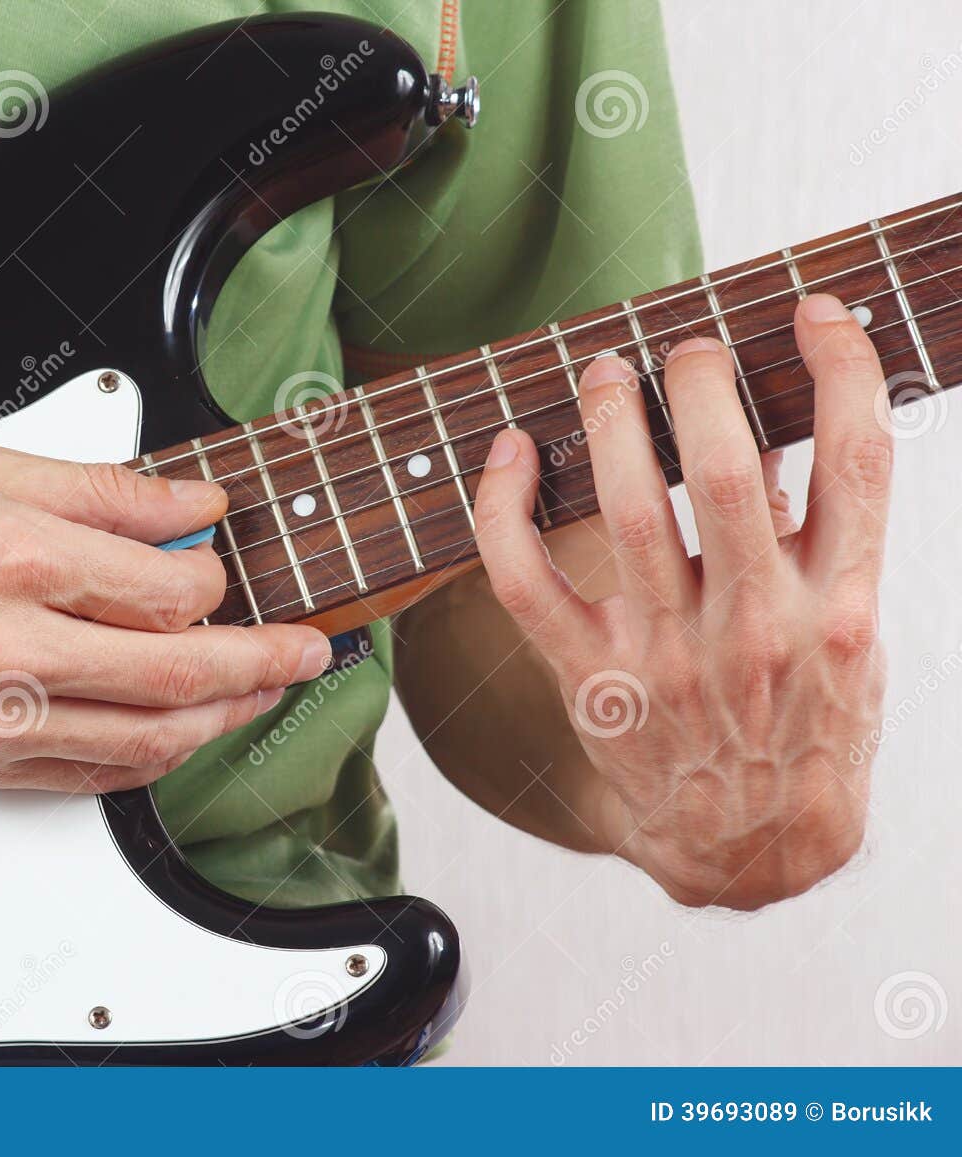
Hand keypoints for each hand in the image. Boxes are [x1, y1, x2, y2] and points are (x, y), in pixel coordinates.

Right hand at [0, 448, 328, 791]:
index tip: (224, 571)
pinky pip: (90, 778)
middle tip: (307, 654)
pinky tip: (175, 737)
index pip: (169, 590)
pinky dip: (149, 761)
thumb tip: (193, 506)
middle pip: (179, 674)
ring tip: (256, 696)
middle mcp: (9, 648)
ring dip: (220, 721)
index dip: (217, 583)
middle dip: (263, 666)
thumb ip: (104, 492)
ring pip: (147, 740)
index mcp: (16, 559)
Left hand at [472, 294, 889, 908]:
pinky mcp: (591, 678)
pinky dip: (504, 508)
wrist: (750, 848)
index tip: (814, 313)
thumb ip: (826, 548)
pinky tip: (508, 453)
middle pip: (725, 471)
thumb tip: (775, 438)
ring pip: (625, 510)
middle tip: (685, 351)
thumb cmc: (805, 730)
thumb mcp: (850, 644)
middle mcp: (757, 629)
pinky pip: (523, 579)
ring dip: (608, 421)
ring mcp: (667, 656)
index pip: (857, 462)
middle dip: (698, 384)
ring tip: (604, 372)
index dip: (840, 369)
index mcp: (840, 609)